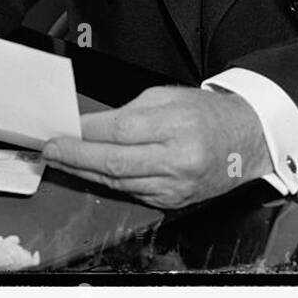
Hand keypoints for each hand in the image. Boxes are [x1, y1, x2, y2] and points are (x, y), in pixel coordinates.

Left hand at [41, 86, 270, 208]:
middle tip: (51, 149)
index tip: (63, 128)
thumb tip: (92, 125)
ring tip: (63, 160)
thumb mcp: (169, 96)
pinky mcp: (173, 201)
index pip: (120, 130)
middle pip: (114, 161)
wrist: (246, 140)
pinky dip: (109, 182)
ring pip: (118, 182)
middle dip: (76, 156)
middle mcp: (178, 160)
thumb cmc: (208, 114)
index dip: (86, 131)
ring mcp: (175, 185)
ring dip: (85, 172)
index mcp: (177, 126)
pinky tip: (92, 172)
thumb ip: (130, 111)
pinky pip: (132, 192)